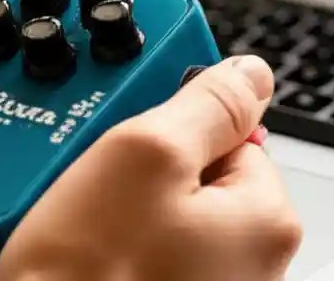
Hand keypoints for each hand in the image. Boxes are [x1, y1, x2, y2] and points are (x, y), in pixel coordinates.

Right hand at [0, 56, 301, 280]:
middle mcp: (249, 264)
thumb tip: (250, 72)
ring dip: (108, 206)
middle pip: (190, 174)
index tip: (125, 120)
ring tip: (68, 225)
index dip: (167, 115)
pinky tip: (70, 257)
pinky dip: (102, 248)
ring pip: (154, 215)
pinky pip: (135, 255)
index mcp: (265, 218)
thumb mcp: (142, 156)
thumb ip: (205, 103)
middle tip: (86, 179)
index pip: (230, 128)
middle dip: (133, 166)